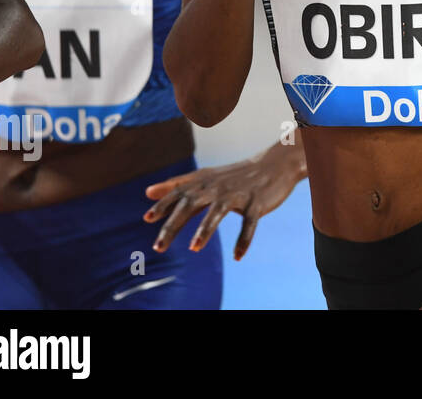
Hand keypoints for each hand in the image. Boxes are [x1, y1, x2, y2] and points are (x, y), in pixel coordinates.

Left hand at [143, 146, 305, 259]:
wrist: (274, 166)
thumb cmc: (235, 176)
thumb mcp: (205, 178)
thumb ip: (177, 186)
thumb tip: (147, 193)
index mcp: (204, 182)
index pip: (179, 193)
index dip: (163, 206)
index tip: (147, 219)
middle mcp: (218, 187)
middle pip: (191, 204)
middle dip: (174, 225)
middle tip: (158, 247)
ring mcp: (238, 195)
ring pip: (218, 212)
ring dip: (205, 230)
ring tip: (194, 248)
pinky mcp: (257, 204)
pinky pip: (249, 223)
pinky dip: (244, 240)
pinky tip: (238, 256)